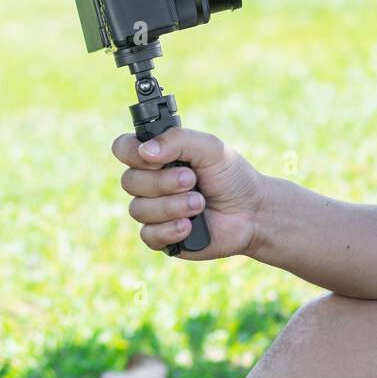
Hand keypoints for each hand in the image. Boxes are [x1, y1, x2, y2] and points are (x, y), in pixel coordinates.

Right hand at [111, 128, 264, 260]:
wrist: (253, 212)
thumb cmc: (231, 177)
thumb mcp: (211, 148)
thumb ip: (179, 140)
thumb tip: (145, 151)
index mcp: (158, 156)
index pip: (124, 148)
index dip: (131, 153)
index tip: (156, 158)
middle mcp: (150, 182)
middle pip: (129, 181)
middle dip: (163, 182)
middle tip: (192, 180)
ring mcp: (154, 210)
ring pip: (138, 209)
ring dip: (172, 205)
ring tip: (200, 203)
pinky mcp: (161, 237)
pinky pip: (149, 235)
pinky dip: (171, 229)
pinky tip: (190, 226)